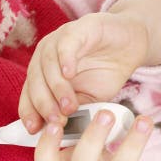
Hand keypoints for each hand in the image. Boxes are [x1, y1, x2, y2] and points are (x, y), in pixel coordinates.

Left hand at [18, 12, 147, 133]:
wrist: (132, 45)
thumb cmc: (106, 73)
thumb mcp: (88, 100)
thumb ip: (73, 113)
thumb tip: (59, 131)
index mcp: (42, 74)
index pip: (28, 96)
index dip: (29, 113)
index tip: (34, 130)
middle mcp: (44, 57)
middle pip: (35, 82)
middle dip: (44, 105)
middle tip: (57, 121)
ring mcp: (59, 40)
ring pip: (48, 65)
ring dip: (57, 88)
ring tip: (70, 106)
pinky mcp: (78, 29)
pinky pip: (65, 44)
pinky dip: (65, 60)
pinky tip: (70, 74)